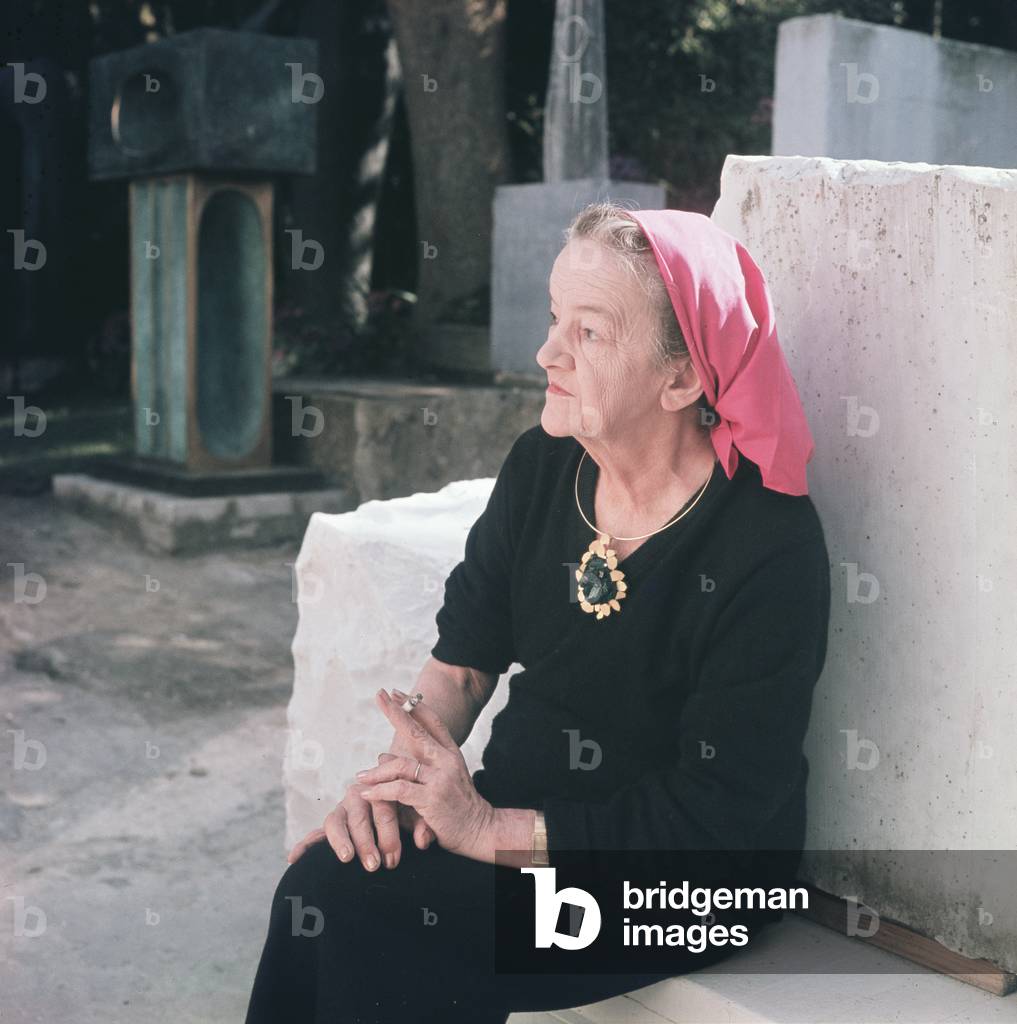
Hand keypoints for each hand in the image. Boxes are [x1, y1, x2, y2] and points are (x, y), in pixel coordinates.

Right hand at [287, 753, 436, 869]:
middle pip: (359, 816)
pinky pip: (316, 833)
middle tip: (374, 865)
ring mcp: (343, 809)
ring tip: (346, 858)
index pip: (383, 808)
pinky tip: (294, 858)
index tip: (392, 860)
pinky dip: (305, 844)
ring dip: (340, 840)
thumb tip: (421, 842)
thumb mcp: (422, 817)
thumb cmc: (415, 814)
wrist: (406, 806)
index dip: (388, 835)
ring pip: (335, 821)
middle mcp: (359, 795)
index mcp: (382, 788)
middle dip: (366, 842)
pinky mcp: (332, 824)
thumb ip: (423, 826)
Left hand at [355, 688, 494, 858]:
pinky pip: (399, 790)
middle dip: (396, 712)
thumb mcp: (442, 780)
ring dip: (377, 771)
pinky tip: (367, 794)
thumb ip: (415, 766)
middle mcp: (447, 761)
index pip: (432, 721)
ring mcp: (440, 779)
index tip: (396, 693)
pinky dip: (380, 792)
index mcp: (451, 753)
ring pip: (401, 765)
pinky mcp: (432, 799)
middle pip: (417, 731)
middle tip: (380, 696)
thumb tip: (383, 754)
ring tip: (361, 777)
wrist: (481, 830)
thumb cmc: (459, 807)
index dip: (414, 705)